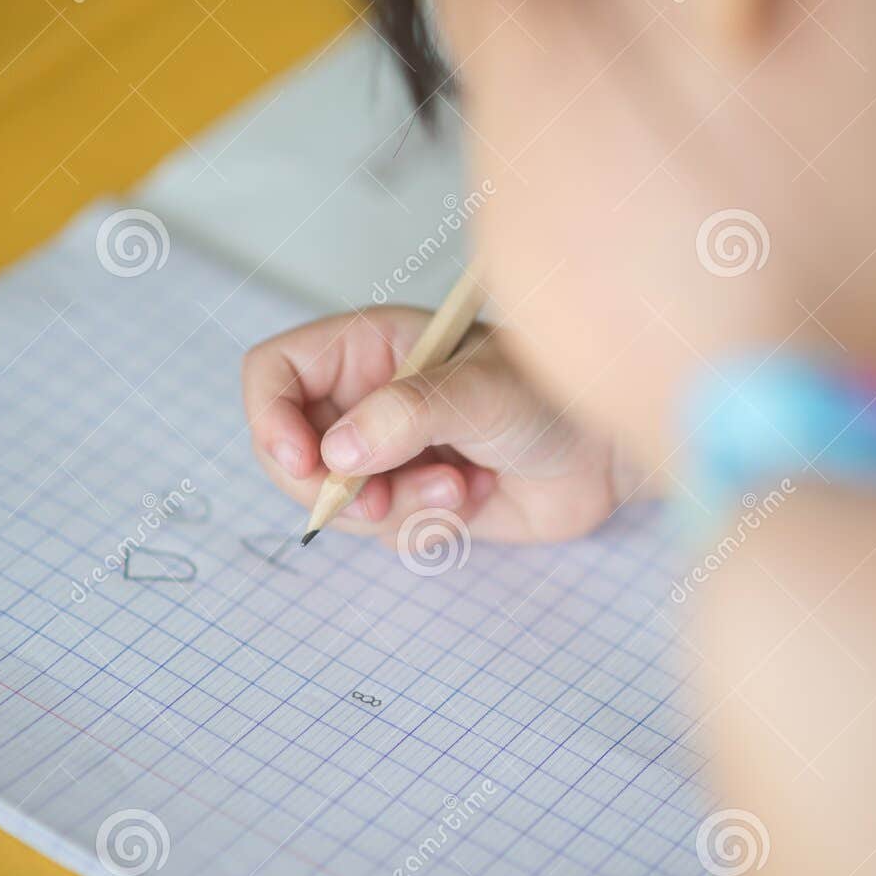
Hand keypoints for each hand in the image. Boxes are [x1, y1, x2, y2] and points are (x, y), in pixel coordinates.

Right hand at [242, 307, 642, 540]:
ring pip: (337, 499)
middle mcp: (366, 398)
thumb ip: (407, 415)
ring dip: (393, 507)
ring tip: (456, 487)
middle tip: (379, 502)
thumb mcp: (480, 394)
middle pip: (290, 450)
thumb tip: (338, 455)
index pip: (274, 372)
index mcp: (368, 348)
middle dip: (334, 486)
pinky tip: (474, 495)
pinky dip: (423, 522)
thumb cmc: (551, 395)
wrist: (605, 455)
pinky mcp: (413, 497)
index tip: (306, 462)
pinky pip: (382, 528)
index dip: (270, 417)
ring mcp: (387, 451)